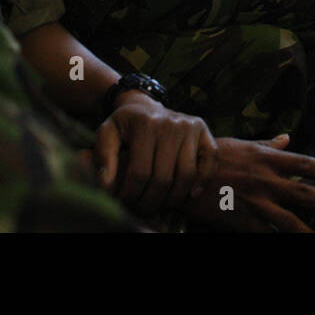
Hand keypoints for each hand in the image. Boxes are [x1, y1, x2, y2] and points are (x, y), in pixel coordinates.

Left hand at [94, 93, 218, 217]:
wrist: (145, 105)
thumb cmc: (125, 126)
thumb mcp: (107, 134)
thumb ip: (103, 158)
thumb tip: (107, 185)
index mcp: (145, 124)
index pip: (140, 173)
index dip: (131, 194)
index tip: (125, 203)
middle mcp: (171, 124)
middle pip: (164, 178)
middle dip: (151, 201)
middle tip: (142, 209)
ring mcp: (189, 126)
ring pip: (187, 174)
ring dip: (174, 198)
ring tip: (161, 204)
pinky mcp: (202, 129)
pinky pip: (210, 159)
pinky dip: (204, 179)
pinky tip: (191, 193)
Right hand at [184, 135, 314, 231]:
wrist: (182, 173)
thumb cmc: (213, 156)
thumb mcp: (242, 144)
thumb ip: (268, 144)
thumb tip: (287, 138)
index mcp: (267, 158)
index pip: (305, 164)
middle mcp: (264, 179)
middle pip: (304, 193)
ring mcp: (253, 201)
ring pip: (288, 220)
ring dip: (310, 231)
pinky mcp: (240, 219)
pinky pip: (264, 233)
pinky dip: (277, 239)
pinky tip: (288, 243)